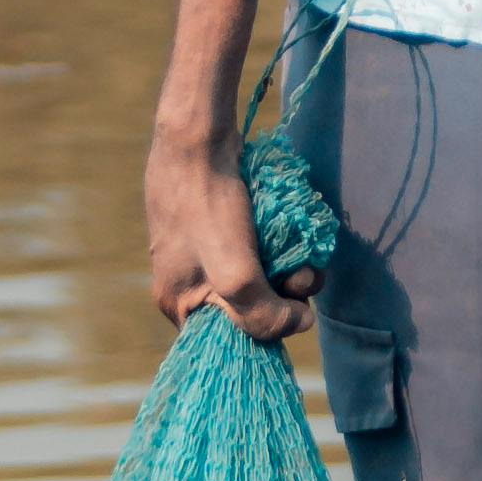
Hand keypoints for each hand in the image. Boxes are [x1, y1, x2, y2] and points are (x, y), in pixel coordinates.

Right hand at [146, 129, 312, 347]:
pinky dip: (280, 246)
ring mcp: (208, 253)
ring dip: (290, 269)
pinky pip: (260, 251)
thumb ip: (265, 314)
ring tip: (298, 250)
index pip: (229, 341)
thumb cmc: (207, 208)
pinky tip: (289, 232)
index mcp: (179, 305)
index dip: (263, 330)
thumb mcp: (234, 275)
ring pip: (263, 278)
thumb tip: (302, 323)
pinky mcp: (224, 227)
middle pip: (252, 308)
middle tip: (297, 272)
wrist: (197, 139)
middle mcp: (191, 284)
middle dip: (284, 295)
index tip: (285, 309)